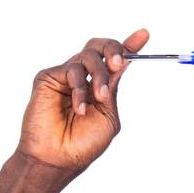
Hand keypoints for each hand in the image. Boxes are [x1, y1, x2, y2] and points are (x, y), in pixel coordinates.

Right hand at [16, 29, 149, 175]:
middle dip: (113, 49)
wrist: (58, 158)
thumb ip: (113, 88)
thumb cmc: (83, 143)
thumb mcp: (108, 114)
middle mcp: (84, 78)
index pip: (115, 60)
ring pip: (88, 55)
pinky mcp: (49, 77)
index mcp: (100, 87)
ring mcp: (66, 76)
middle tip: (118, 63)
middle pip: (99, 47)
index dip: (130, 45)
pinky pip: (71, 70)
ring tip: (99, 98)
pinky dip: (80, 88)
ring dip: (99, 75)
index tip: (144, 34)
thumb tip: (124, 62)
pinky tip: (79, 108)